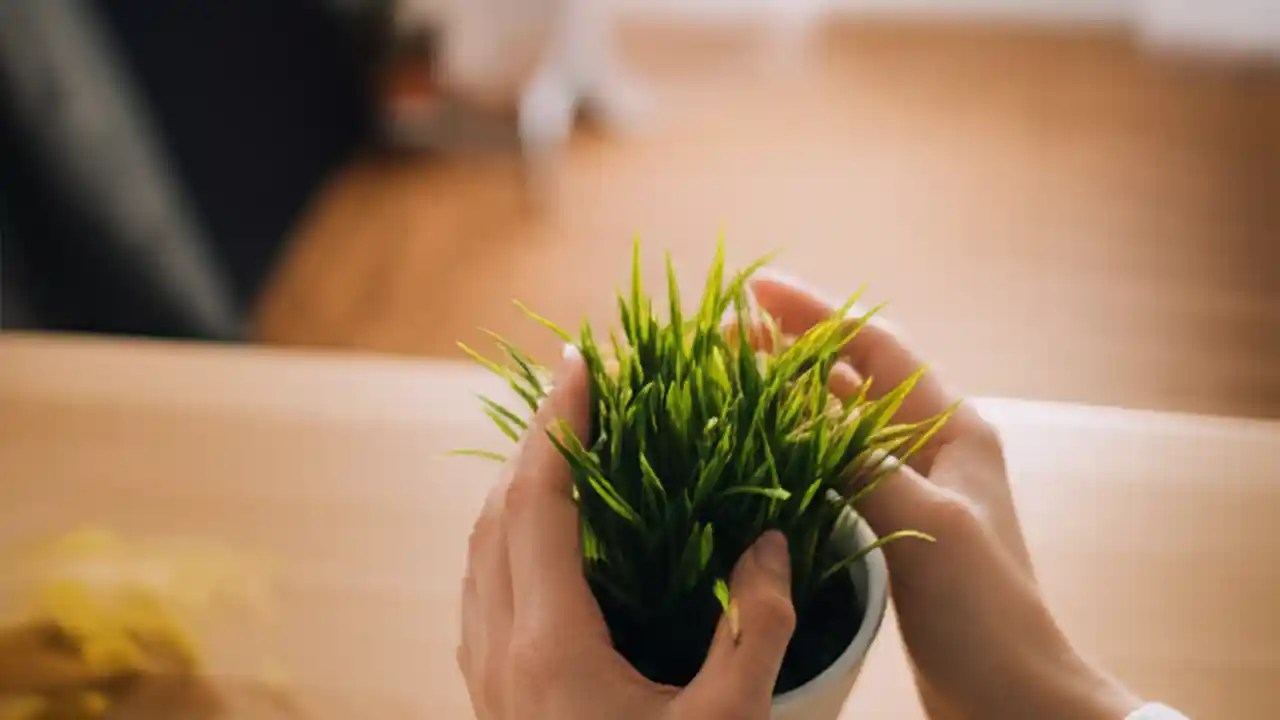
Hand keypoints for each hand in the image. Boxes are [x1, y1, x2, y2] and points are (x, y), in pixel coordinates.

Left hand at [458, 347, 797, 719]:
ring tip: (567, 449)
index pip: (536, 504)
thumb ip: (756, 630)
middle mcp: (500, 651)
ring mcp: (485, 675)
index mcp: (550, 645)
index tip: (581, 363)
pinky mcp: (491, 696)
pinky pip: (486, 591)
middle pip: (497, 516)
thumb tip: (771, 546)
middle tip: (582, 392)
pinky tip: (550, 538)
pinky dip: (511, 538)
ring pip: (483, 553)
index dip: (556, 425)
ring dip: (519, 490)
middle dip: (537, 442)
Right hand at [751, 273, 1142, 719]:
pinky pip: (836, 467)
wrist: (1012, 695)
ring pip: (841, 420)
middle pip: (854, 376)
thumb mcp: (924, 524)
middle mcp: (934, 446)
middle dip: (792, 348)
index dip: (815, 315)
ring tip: (731, 374)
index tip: (756, 289)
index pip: (876, 347)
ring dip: (790, 393)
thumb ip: (857, 462)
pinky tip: (762, 445)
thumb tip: (789, 408)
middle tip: (723, 333)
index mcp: (954, 429)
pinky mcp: (894, 525)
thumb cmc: (986, 611)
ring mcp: (913, 486)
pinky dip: (797, 447)